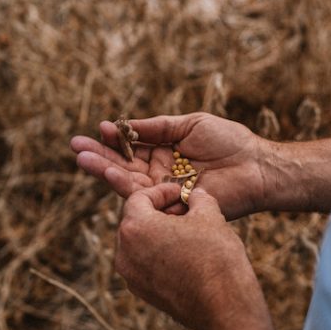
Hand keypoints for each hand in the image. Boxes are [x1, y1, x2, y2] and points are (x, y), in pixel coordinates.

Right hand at [70, 112, 268, 218]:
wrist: (256, 166)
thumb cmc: (230, 142)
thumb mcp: (190, 125)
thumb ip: (158, 127)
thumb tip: (124, 125)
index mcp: (166, 153)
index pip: (133, 148)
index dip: (115, 140)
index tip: (97, 130)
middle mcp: (162, 173)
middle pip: (125, 166)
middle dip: (100, 156)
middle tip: (74, 147)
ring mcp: (166, 190)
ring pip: (130, 182)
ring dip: (105, 170)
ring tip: (83, 159)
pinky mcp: (173, 205)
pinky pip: (146, 196)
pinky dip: (126, 185)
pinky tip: (108, 173)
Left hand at [116, 182, 260, 329]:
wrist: (224, 306)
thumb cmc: (216, 256)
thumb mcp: (210, 216)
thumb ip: (198, 199)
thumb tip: (196, 195)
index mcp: (135, 228)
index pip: (139, 198)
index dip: (162, 191)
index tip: (181, 194)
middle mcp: (124, 253)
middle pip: (135, 221)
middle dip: (158, 212)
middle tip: (184, 210)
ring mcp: (131, 277)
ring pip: (138, 244)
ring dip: (158, 234)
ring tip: (187, 232)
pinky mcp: (143, 293)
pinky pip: (144, 265)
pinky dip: (159, 255)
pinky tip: (185, 255)